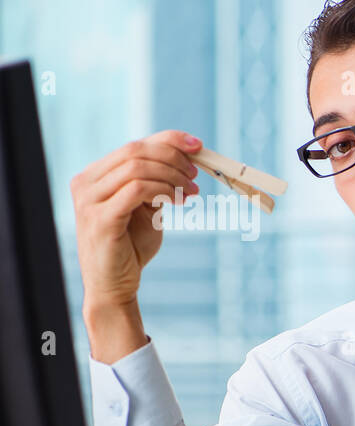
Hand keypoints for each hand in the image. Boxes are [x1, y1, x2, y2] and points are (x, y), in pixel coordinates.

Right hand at [71, 130, 202, 360]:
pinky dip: (163, 191)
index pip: (133, 145)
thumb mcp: (146, 209)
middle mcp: (86, 183)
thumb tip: (187, 158)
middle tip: (196, 175)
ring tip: (190, 193)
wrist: (114, 285)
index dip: (168, 140)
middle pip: (135, 150)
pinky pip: (137, 189)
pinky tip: (178, 202)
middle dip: (174, 158)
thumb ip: (157, 184)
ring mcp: (89, 200)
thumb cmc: (130, 248)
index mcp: (95, 176)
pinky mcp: (101, 218)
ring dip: (172, 177)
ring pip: (138, 167)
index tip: (197, 146)